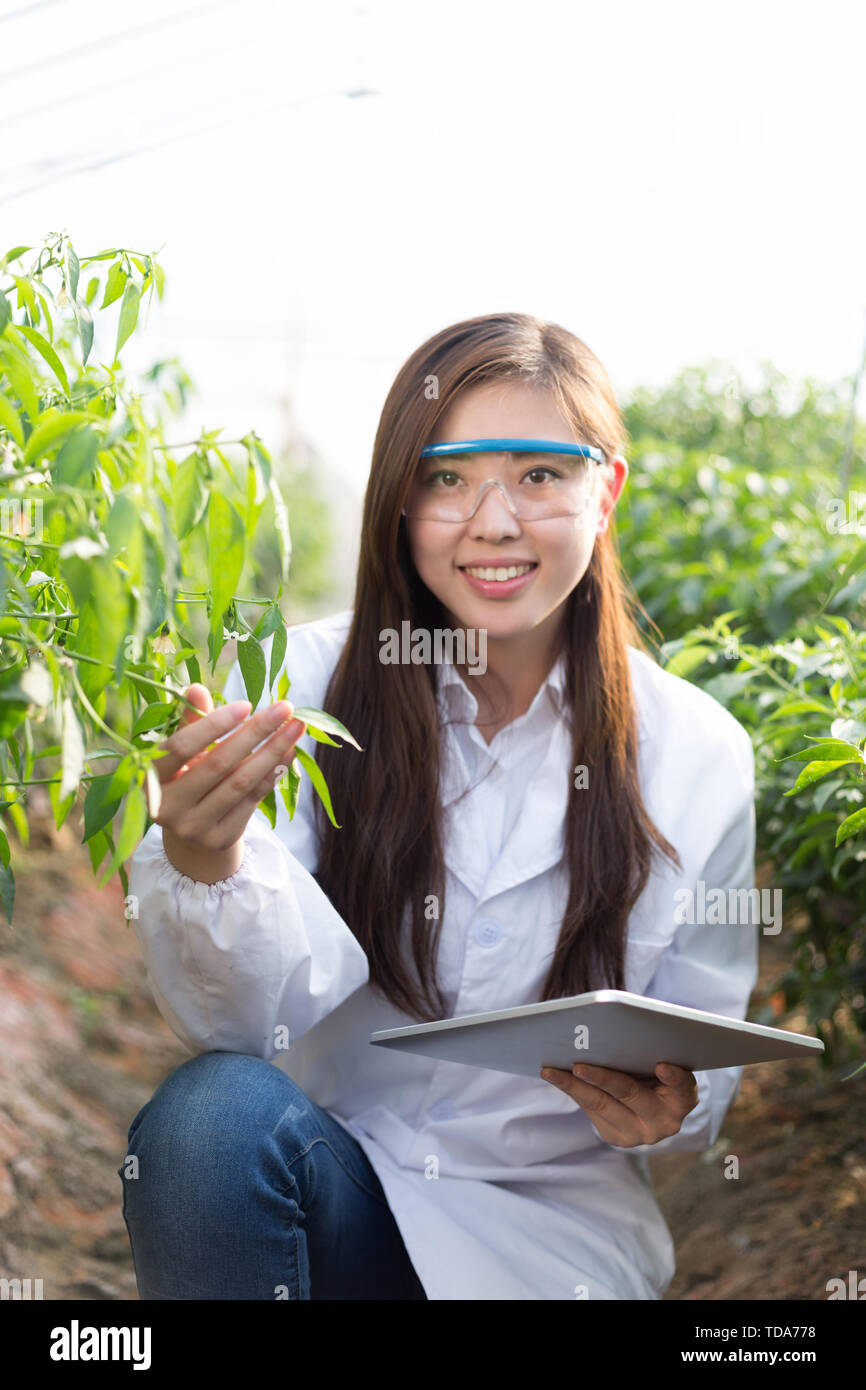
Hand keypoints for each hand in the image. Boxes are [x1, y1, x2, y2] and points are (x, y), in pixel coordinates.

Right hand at [149, 684, 305, 880]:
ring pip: (241, 783)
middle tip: (285, 707)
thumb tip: (196, 688)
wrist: (190, 836)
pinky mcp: (220, 838)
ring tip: (296, 728)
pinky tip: (290, 752)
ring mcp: (194, 827)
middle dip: (255, 732)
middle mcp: (167, 807)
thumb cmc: (184, 779)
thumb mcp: (181, 754)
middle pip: (218, 764)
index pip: (181, 747)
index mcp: (148, 779)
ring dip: (273, 751)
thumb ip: (189, 722)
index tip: (246, 704)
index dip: (213, 725)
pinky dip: (273, 773)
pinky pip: (253, 799)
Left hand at [540, 1060, 698, 1146]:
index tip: (661, 1066)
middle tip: (579, 1066)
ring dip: (574, 1086)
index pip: (682, 1087)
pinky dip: (572, 1090)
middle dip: (603, 1079)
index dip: (674, 1078)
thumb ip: (651, 1053)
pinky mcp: (617, 1137)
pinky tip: (554, 1075)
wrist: (654, 1106)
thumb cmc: (657, 1070)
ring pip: (602, 1105)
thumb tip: (616, 1030)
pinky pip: (591, 1111)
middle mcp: (664, 1121)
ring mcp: (640, 1133)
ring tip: (551, 1071)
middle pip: (631, 1095)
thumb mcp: (663, 1065)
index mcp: (683, 1098)